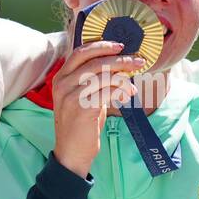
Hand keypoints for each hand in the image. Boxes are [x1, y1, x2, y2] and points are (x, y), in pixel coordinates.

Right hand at [52, 41, 145, 177]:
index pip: (80, 52)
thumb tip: (117, 64)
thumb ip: (92, 80)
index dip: (101, 46)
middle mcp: (63, 84)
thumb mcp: (80, 97)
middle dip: (119, 59)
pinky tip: (128, 95)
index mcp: (60, 78)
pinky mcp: (83, 108)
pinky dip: (122, 91)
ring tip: (134, 83)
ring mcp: (71, 96)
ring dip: (124, 77)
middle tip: (137, 61)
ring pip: (104, 76)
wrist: (71, 152)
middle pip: (95, 62)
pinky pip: (108, 92)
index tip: (120, 46)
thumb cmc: (80, 124)